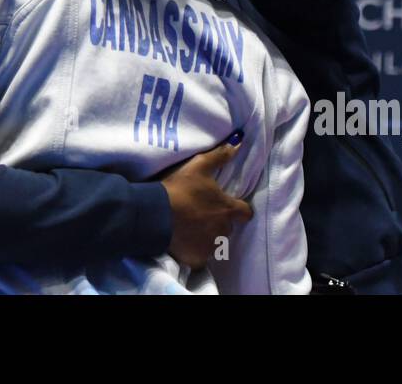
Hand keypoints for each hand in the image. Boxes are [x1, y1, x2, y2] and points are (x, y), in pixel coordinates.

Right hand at [159, 143, 252, 268]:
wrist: (155, 214)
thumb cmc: (179, 188)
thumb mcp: (198, 166)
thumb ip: (220, 156)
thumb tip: (239, 143)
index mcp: (227, 209)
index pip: (246, 212)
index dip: (239, 209)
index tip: (228, 205)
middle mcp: (223, 230)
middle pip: (228, 227)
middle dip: (218, 222)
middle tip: (201, 214)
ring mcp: (210, 246)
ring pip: (214, 242)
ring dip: (207, 236)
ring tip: (190, 228)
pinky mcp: (197, 259)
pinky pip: (200, 256)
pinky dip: (194, 250)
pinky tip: (183, 241)